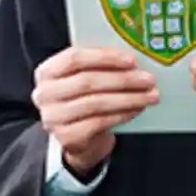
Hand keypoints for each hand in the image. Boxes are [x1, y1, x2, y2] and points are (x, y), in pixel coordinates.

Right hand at [32, 47, 157, 176]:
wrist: (75, 137)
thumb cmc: (81, 100)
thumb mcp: (81, 79)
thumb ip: (98, 66)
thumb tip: (131, 61)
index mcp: (47, 71)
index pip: (74, 58)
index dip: (104, 57)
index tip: (131, 60)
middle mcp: (45, 94)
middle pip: (87, 81)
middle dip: (123, 79)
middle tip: (148, 79)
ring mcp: (54, 117)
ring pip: (96, 103)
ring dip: (128, 98)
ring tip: (149, 95)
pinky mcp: (67, 137)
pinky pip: (100, 122)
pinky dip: (122, 114)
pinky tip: (137, 109)